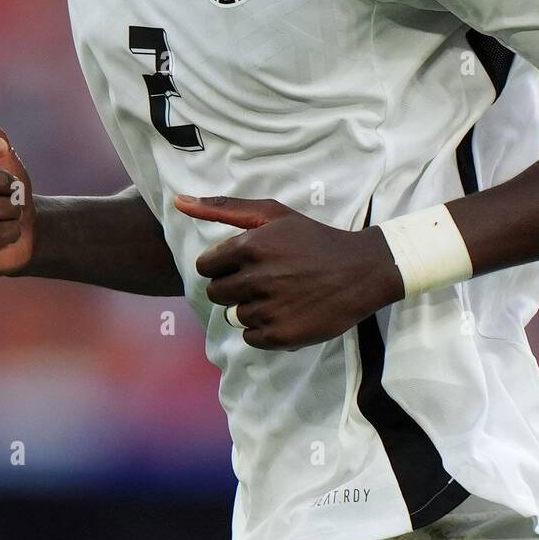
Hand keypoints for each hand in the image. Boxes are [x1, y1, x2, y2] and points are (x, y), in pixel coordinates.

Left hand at [173, 195, 403, 349]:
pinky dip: (264, 329)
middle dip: (233, 287)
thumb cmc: (313, 239)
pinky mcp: (281, 335)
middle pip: (215, 293)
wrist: (360, 270)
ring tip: (279, 295)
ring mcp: (269, 308)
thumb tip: (178, 201)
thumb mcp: (272, 214)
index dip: (222, 266)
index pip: (206, 266)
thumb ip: (223, 208)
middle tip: (263, 280)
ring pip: (234, 316)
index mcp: (251, 246)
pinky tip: (285, 313)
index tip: (244, 264)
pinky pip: (250, 337)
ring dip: (251, 308)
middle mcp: (256, 278)